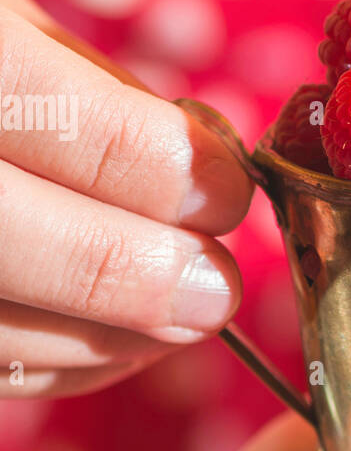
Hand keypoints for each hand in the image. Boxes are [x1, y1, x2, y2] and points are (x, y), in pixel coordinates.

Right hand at [0, 0, 250, 397]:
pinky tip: (108, 347)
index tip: (228, 191)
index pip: (58, 120)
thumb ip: (83, 86)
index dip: (165, 170)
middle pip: (7, 240)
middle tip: (217, 289)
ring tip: (176, 325)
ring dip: (98, 342)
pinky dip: (45, 364)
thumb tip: (201, 164)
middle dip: (132, 275)